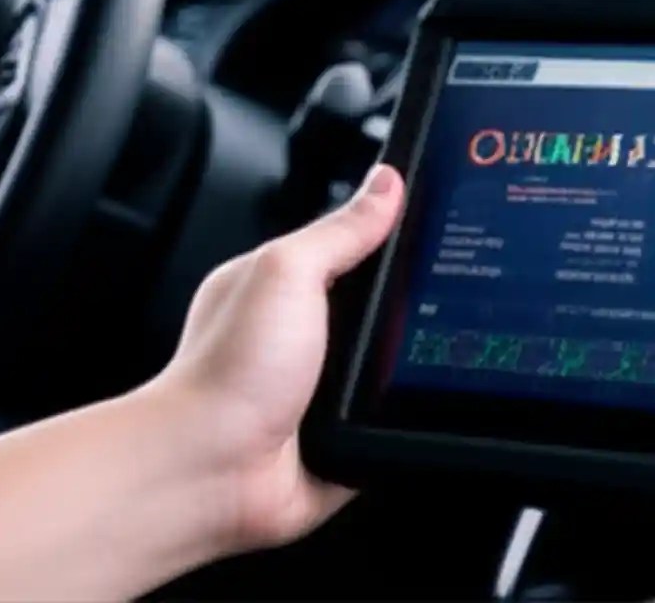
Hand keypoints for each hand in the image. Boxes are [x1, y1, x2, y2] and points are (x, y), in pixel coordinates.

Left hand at [151, 164, 404, 552]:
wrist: (209, 470)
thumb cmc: (227, 373)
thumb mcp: (289, 274)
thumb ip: (340, 231)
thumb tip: (385, 184)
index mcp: (286, 287)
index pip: (356, 248)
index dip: (398, 237)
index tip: (442, 228)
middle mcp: (304, 337)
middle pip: (383, 308)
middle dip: (415, 308)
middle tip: (444, 300)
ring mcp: (324, 389)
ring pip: (395, 365)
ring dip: (414, 366)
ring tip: (431, 357)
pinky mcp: (344, 436)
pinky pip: (393, 419)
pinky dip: (407, 416)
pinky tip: (414, 406)